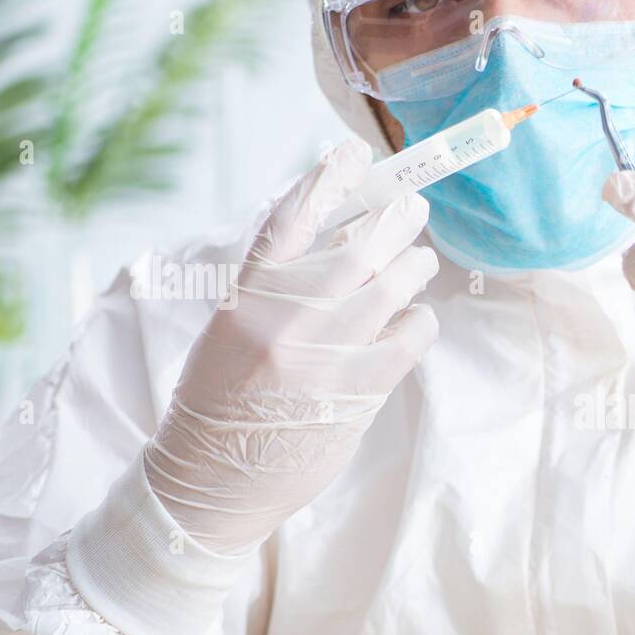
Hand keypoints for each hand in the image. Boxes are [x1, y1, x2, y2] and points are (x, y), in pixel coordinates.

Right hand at [144, 139, 438, 554]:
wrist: (213, 480)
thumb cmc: (222, 405)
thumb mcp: (232, 332)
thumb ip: (277, 290)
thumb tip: (339, 245)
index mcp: (247, 295)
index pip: (292, 218)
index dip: (328, 179)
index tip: (355, 153)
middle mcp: (287, 315)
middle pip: (358, 245)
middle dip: (395, 220)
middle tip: (414, 210)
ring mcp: (326, 350)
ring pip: (393, 283)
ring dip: (415, 267)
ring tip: (420, 264)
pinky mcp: (359, 387)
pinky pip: (411, 333)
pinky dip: (419, 321)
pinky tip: (413, 323)